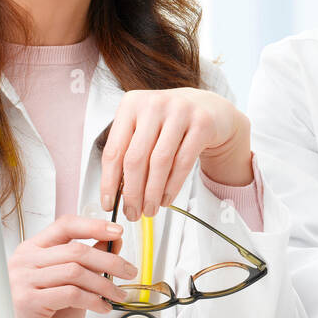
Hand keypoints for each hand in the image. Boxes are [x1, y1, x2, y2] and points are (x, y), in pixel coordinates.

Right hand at [8, 215, 136, 317]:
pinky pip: (71, 293)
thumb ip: (87, 264)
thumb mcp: (71, 287)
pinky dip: (93, 300)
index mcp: (32, 251)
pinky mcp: (27, 301)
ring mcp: (22, 280)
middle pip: (76, 250)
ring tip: (117, 295)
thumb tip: (113, 242)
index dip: (94, 226)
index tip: (117, 232)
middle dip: (109, 260)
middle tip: (129, 271)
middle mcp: (23, 261)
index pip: (64, 226)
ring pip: (76, 271)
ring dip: (104, 284)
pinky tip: (102, 307)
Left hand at [99, 88, 252, 220]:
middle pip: (135, 159)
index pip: (114, 150)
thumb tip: (115, 192)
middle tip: (132, 212)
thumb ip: (128, 151)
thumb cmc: (170, 122)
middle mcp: (154, 104)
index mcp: (131, 104)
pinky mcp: (202, 124)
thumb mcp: (144, 127)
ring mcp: (180, 112)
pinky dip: (172, 187)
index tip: (108, 203)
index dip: (108, 182)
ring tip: (149, 209)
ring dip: (152, 193)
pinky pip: (183, 163)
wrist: (209, 108)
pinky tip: (166, 198)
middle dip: (132, 193)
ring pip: (160, 163)